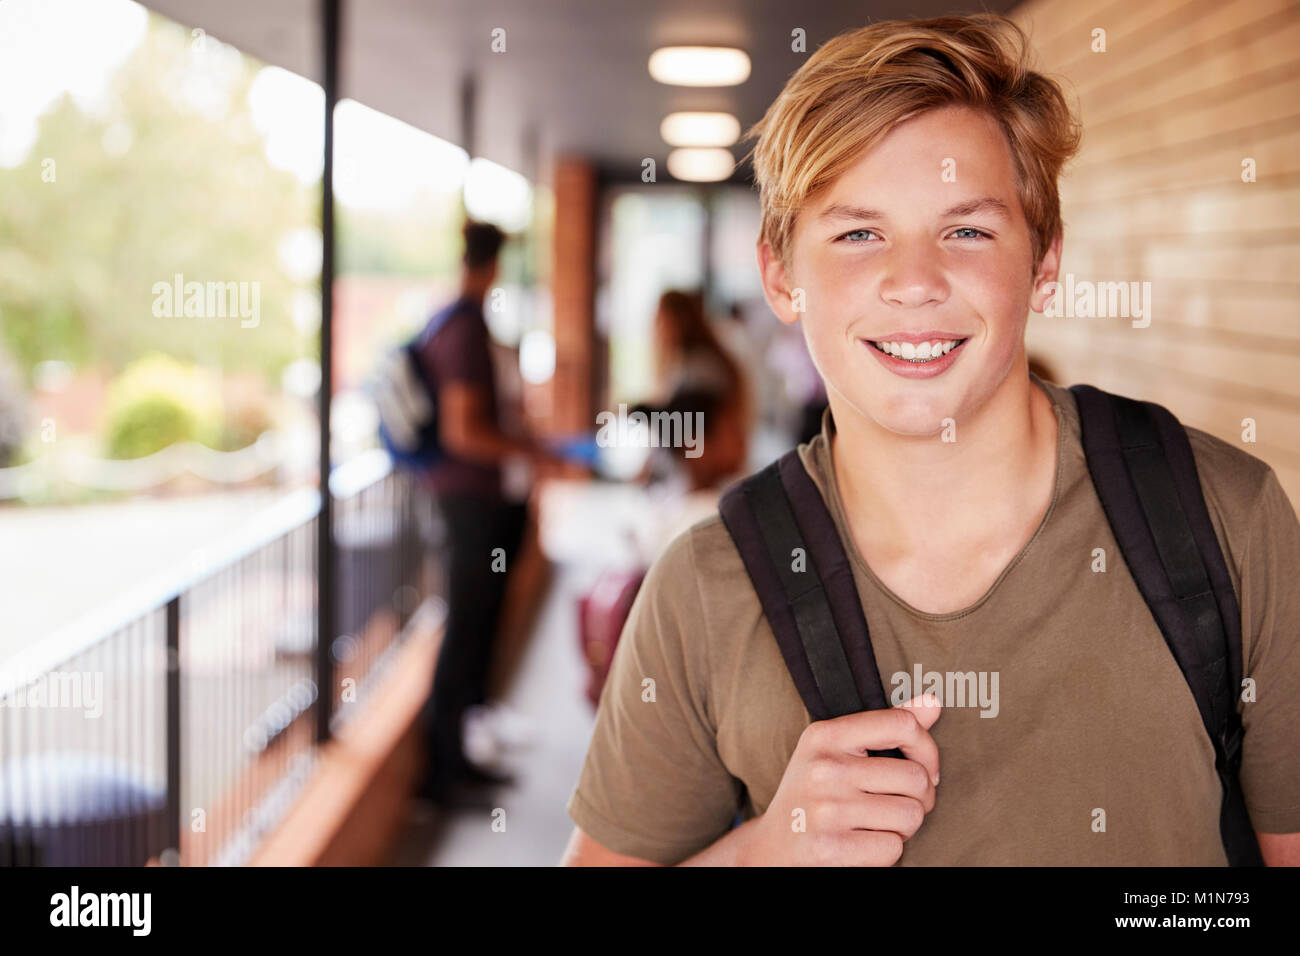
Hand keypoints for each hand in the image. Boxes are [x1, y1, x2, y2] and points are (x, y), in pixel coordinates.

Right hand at [736, 694, 941, 865]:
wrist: (770, 848)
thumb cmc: (813, 795)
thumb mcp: (836, 751)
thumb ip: (885, 727)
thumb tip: (933, 703)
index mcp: (825, 736)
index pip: (901, 725)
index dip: (927, 750)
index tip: (925, 768)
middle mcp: (824, 768)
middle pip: (916, 777)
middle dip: (920, 798)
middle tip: (898, 804)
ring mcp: (826, 809)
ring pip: (911, 815)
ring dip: (904, 827)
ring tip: (878, 824)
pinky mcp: (830, 848)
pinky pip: (893, 848)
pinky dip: (886, 851)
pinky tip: (864, 845)